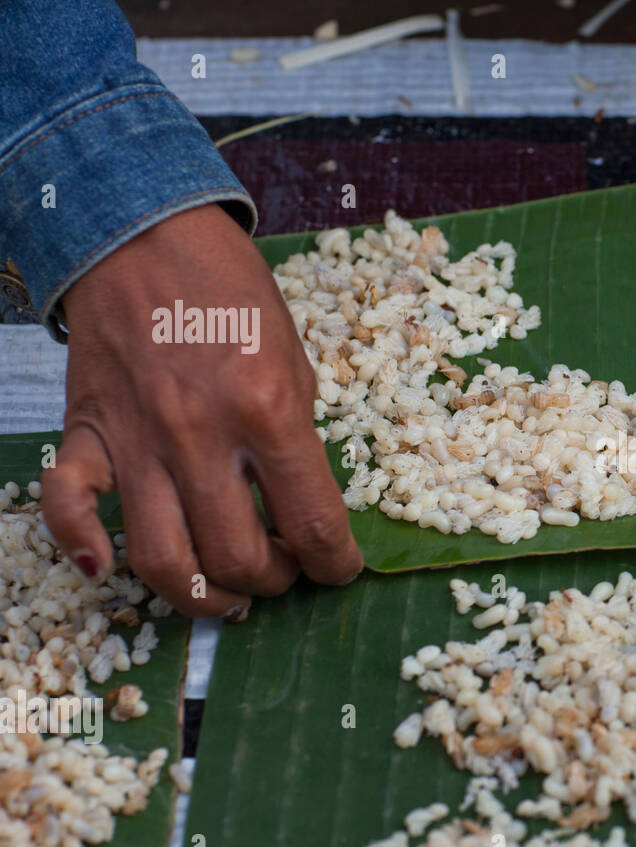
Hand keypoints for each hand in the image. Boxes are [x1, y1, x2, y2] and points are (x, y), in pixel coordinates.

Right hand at [46, 204, 362, 617]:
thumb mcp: (295, 361)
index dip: (336, 564)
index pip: (313, 522)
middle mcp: (200, 435)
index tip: (339, 569)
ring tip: (228, 593)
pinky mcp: (84, 434)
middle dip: (273, 581)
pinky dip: (82, 548)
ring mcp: (135, 439)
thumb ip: (297, 439)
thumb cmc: (231, 295)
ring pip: (161, 558)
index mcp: (267, 410)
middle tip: (283, 570)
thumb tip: (305, 510)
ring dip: (201, 595)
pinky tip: (109, 567)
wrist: (143, 234)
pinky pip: (68, 507)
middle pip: (237, 556)